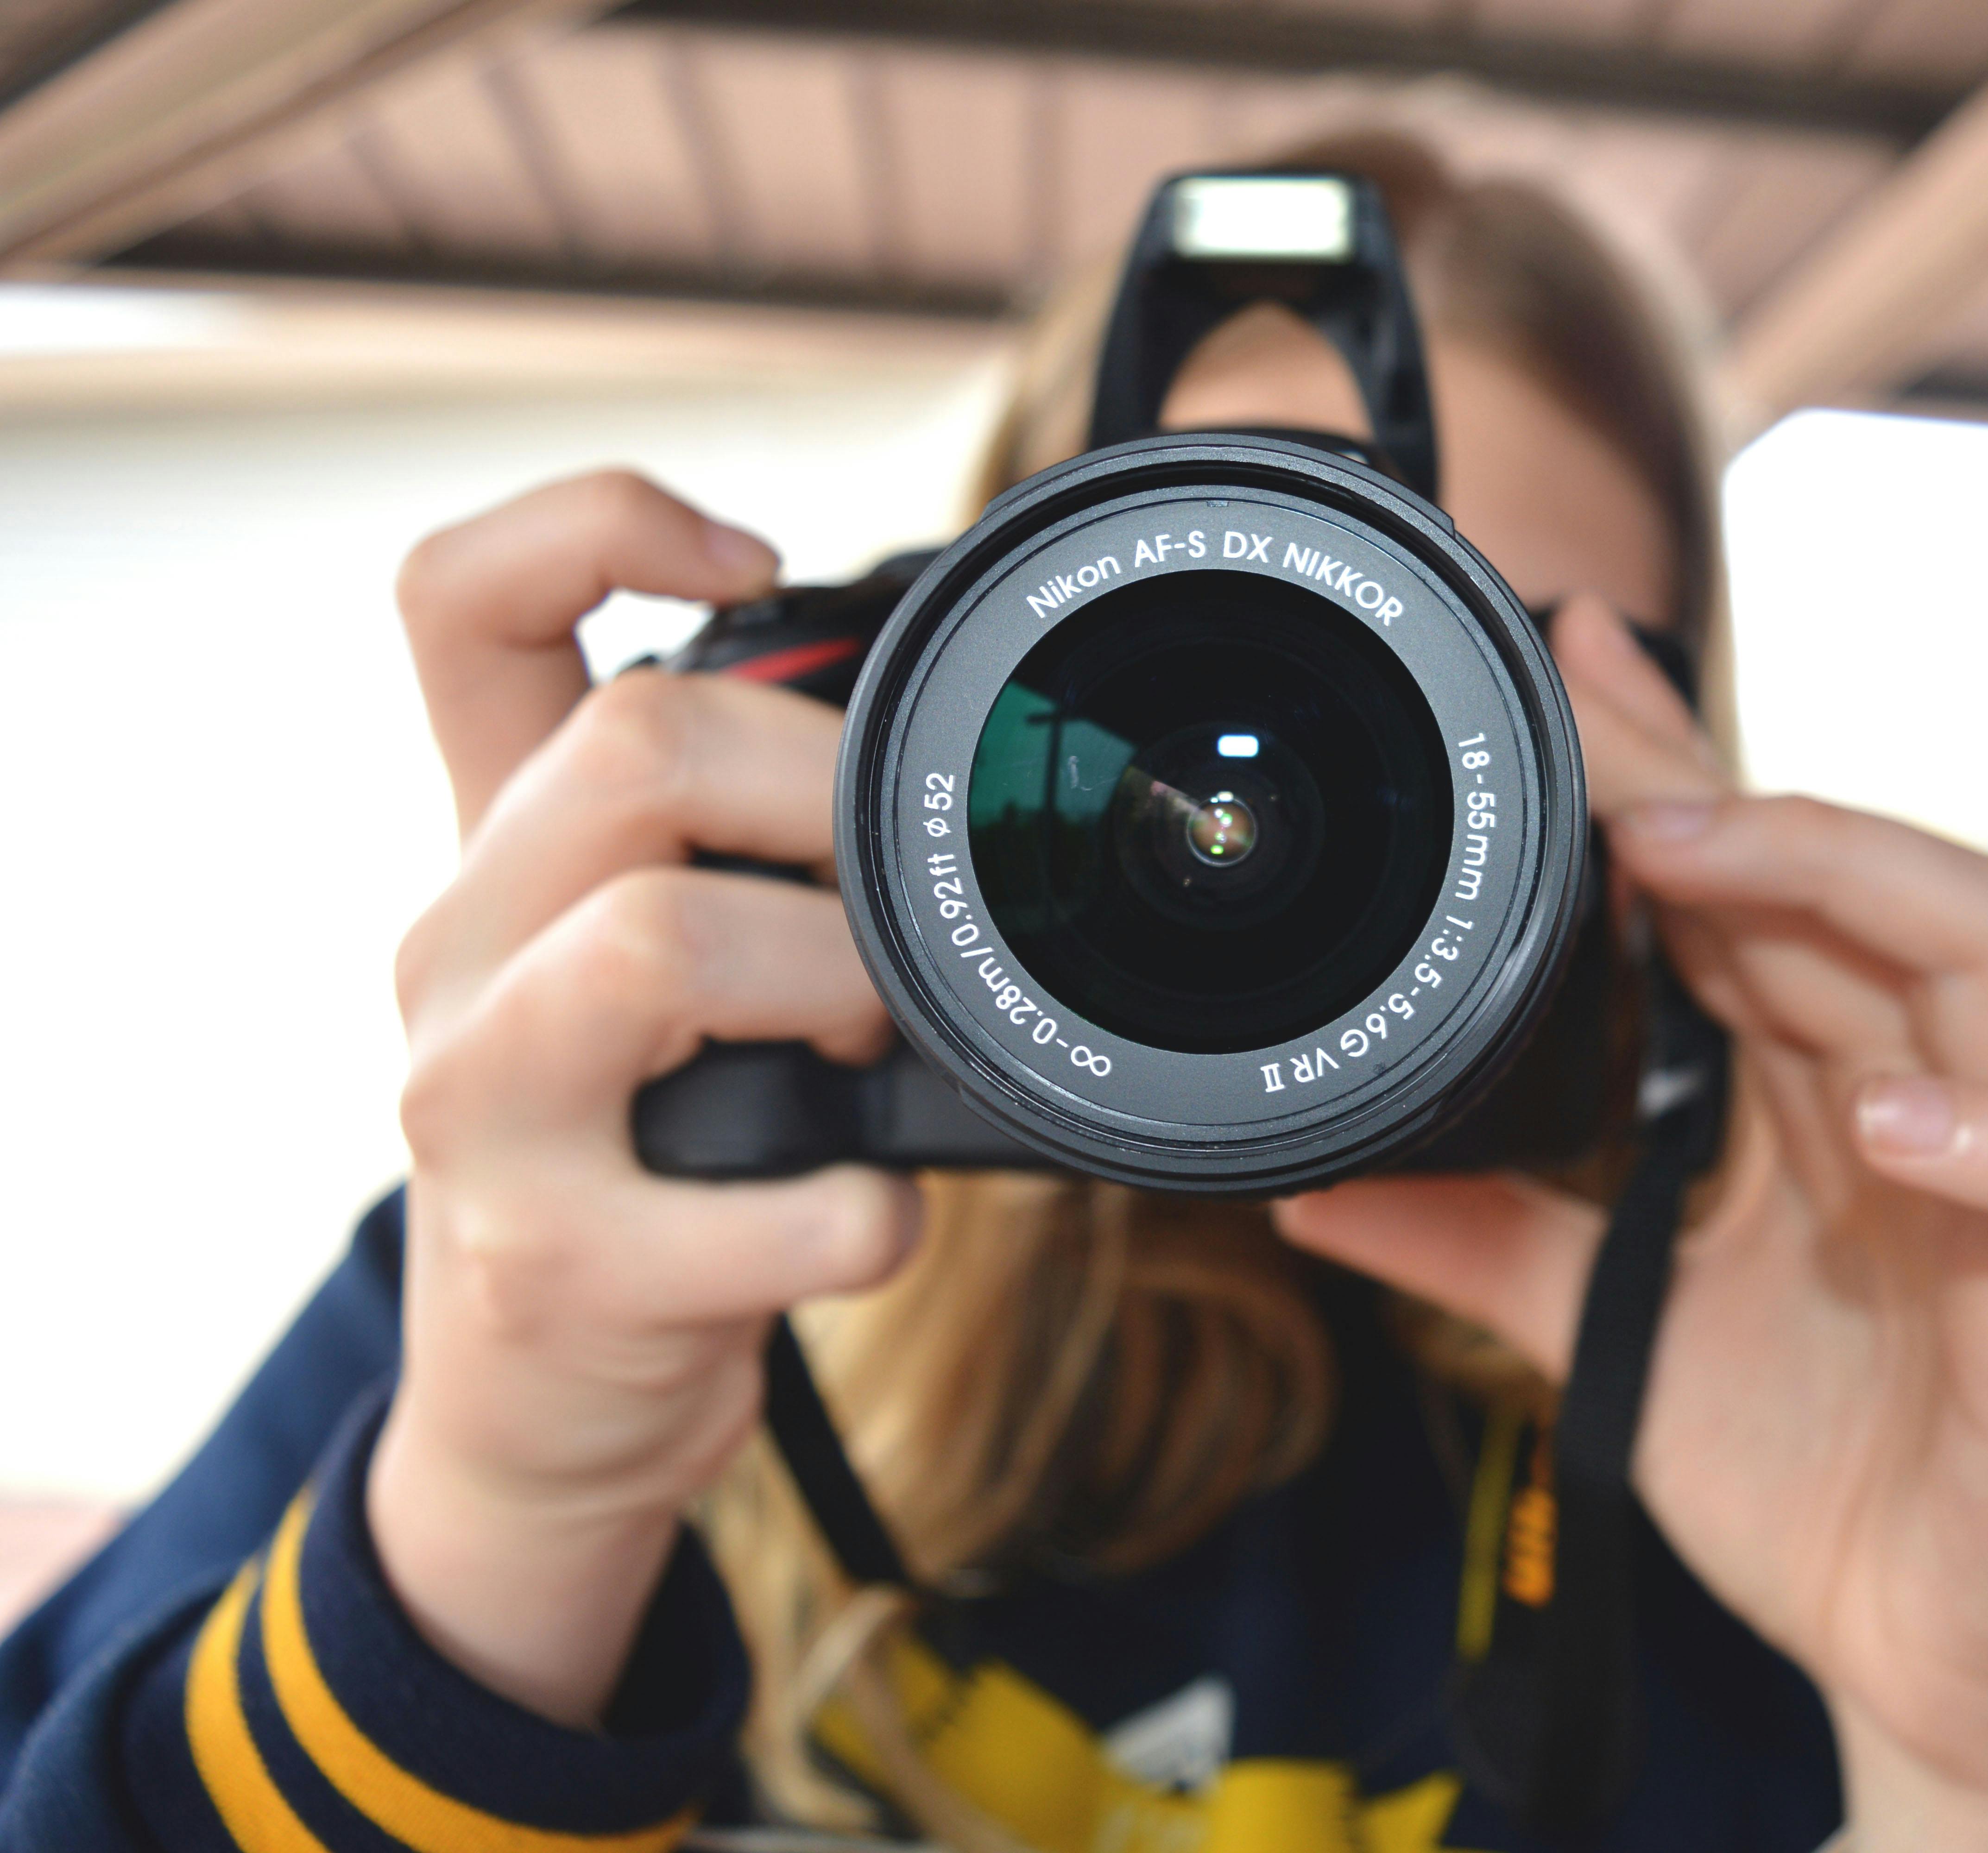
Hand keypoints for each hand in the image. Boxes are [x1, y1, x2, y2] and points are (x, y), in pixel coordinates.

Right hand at [372, 473, 919, 1725]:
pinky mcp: (551, 1265)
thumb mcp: (654, 974)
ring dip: (841, 991)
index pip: (456, 600)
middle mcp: (455, 950)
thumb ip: (746, 851)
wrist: (538, 1404)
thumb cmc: (641, 1152)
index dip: (599, 523)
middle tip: (889, 910)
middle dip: (821, 804)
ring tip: (869, 1053)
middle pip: (630, 748)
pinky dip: (867, 1211)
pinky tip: (874, 1216)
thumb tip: (953, 766)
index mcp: (492, 852)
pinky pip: (769, 1202)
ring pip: (662, 940)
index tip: (754, 560)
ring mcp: (478, 1110)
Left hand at [1274, 597, 1987, 1849]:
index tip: (1574, 667)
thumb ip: (1484, 1244)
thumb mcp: (1606, 1338)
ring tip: (1698, 868)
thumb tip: (1314, 1189)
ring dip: (1851, 886)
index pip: (1768, 888)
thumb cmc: (1805, 1484)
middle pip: (1875, 877)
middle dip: (1739, 788)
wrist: (1919, 1664)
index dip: (1681, 770)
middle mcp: (1935, 1101)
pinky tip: (1891, 1121)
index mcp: (1828, 1092)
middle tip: (1600, 742)